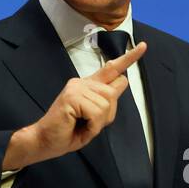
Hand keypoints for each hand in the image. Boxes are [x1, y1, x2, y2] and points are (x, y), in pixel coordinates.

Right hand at [3, 41, 146, 170]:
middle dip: (108, 113)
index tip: (143, 46)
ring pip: (106, 104)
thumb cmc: (68, 132)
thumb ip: (106, 102)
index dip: (129, 58)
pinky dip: (92, 126)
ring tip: (81, 125)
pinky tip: (78, 126)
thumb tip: (120, 84)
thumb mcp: (93, 118)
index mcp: (88, 85)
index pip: (111, 68)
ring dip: (98, 123)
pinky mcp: (71, 97)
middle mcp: (82, 82)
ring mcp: (76, 87)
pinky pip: (96, 113)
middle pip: (114, 92)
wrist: (44, 141)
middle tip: (89, 123)